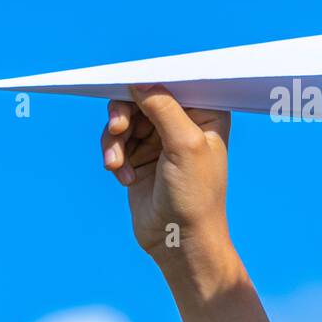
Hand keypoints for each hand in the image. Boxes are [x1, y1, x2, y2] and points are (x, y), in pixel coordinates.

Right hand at [100, 84, 234, 274]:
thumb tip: (139, 80)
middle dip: (124, 113)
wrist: (178, 241)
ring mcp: (160, 139)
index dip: (150, 79)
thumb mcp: (184, 145)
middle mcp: (183, 122)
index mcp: (206, 114)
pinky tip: (122, 176)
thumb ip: (163, 108)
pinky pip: (116, 141)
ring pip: (124, 119)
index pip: (175, 82)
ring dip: (114, 139)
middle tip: (116, 128)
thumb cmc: (194, 195)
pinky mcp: (140, 157)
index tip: (127, 81)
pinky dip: (114, 156)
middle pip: (142, 97)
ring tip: (115, 163)